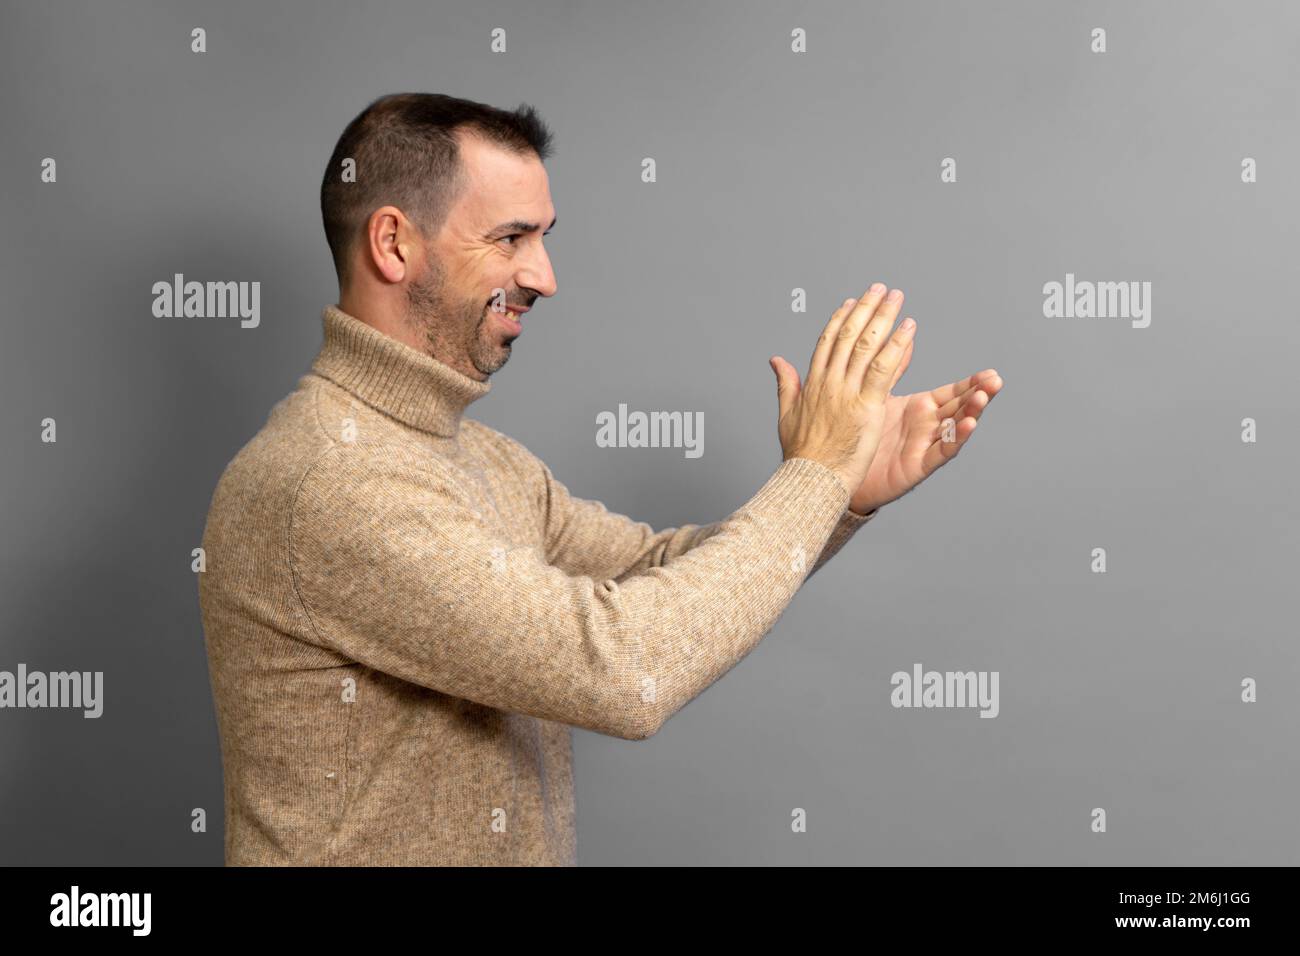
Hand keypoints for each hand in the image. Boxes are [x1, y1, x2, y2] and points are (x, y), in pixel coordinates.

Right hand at [770, 283, 914, 495]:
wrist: (811, 479)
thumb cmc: (801, 456)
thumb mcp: (786, 415)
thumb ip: (785, 384)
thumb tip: (776, 360)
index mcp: (812, 384)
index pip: (827, 341)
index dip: (840, 319)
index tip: (851, 302)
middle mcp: (829, 382)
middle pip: (849, 336)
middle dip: (866, 309)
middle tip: (879, 289)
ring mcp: (847, 392)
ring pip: (867, 345)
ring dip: (884, 317)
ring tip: (897, 297)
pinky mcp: (867, 406)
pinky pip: (884, 369)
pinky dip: (898, 346)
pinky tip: (909, 328)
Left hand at [846, 329, 1002, 513]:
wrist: (844, 472)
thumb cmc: (863, 435)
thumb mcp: (880, 396)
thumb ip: (893, 369)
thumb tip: (903, 337)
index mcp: (922, 408)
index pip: (953, 392)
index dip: (972, 383)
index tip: (991, 372)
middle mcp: (929, 425)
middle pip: (960, 407)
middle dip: (979, 394)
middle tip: (995, 380)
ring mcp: (926, 445)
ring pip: (955, 427)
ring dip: (971, 412)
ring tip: (983, 397)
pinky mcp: (918, 465)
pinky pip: (941, 451)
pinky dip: (955, 439)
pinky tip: (968, 425)